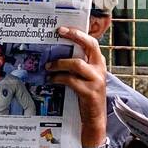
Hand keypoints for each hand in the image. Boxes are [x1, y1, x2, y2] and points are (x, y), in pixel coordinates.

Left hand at [47, 26, 107, 147]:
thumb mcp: (82, 77)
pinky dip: (58, 78)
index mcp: (98, 63)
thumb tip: (55, 53)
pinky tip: (51, 79)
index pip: (91, 42)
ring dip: (59, 63)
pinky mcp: (89, 92)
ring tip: (47, 66)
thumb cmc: (84, 96)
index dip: (77, 33)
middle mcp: (100, 69)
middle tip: (58, 33)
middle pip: (89, 46)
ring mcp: (96, 80)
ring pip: (76, 64)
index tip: (62, 28)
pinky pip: (71, 80)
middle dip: (74, 37)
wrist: (94, 118)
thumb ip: (75, 65)